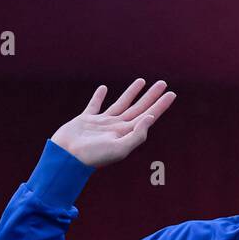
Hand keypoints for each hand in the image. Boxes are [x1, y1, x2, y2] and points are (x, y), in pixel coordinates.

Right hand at [50, 78, 176, 168]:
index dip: (160, 105)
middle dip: (151, 96)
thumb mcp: (119, 148)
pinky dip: (99, 96)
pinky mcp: (86, 120)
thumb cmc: (93, 156)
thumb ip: (136, 135)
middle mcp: (116, 127)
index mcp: (126, 134)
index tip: (172, 93)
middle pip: (138, 108)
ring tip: (141, 81)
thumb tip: (150, 118)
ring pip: (121, 104)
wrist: (67, 158)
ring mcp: (101, 123)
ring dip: (131, 93)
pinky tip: (104, 88)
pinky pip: (95, 105)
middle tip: (163, 83)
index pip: (148, 116)